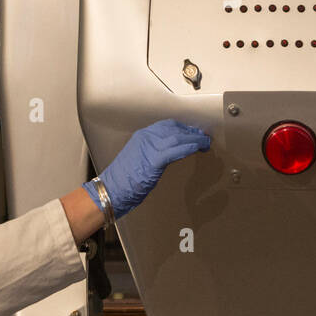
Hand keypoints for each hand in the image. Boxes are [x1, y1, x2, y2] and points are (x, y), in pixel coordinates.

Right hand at [84, 120, 210, 217]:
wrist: (111, 190)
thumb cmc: (123, 180)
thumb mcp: (139, 160)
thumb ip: (154, 153)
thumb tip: (171, 153)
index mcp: (142, 136)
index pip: (167, 126)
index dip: (184, 128)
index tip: (194, 132)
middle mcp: (146, 138)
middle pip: (175, 129)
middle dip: (192, 132)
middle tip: (203, 137)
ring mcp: (149, 147)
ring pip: (178, 137)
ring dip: (195, 139)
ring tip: (205, 143)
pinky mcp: (153, 160)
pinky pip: (175, 150)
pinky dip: (189, 147)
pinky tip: (197, 148)